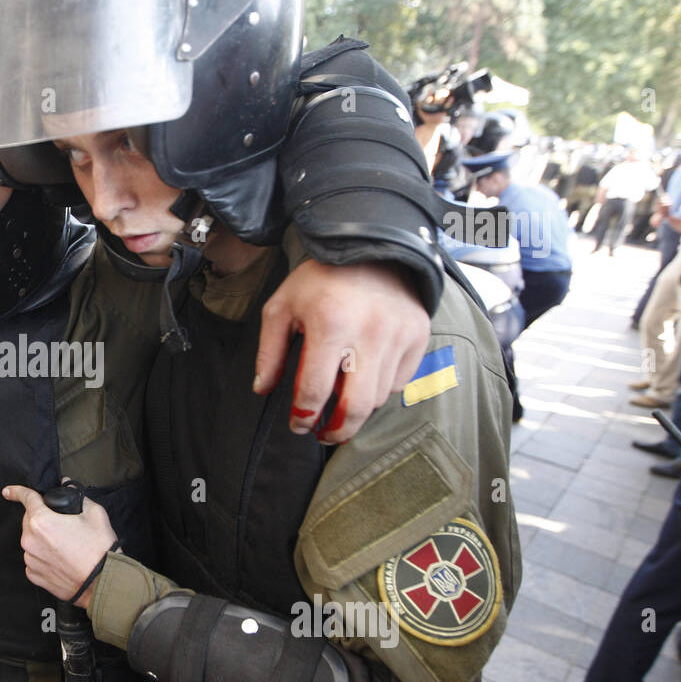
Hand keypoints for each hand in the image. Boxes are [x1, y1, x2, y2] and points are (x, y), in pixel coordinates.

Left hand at [2, 482, 116, 608]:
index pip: (26, 498)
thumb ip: (77, 496)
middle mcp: (30, 540)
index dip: (16, 491)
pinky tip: (60, 558)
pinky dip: (43, 556)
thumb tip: (67, 485)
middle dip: (41, 518)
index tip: (8, 491)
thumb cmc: (98, 549)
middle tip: (62, 525)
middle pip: (29, 520)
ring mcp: (30, 559)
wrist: (102, 581)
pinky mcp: (34, 575)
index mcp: (41, 521)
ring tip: (64, 545)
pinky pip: (33, 558)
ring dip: (42, 538)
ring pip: (31, 540)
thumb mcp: (94, 514)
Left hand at [254, 259, 429, 444]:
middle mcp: (369, 333)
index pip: (315, 390)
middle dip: (337, 431)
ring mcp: (399, 336)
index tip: (298, 425)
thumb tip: (262, 389)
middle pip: (356, 406)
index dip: (303, 416)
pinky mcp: (418, 337)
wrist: (370, 246)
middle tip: (323, 435)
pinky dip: (379, 389)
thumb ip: (269, 351)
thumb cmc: (320, 279)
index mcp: (330, 324)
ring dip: (357, 412)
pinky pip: (398, 381)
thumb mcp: (282, 307)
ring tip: (340, 411)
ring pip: (378, 398)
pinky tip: (362, 379)